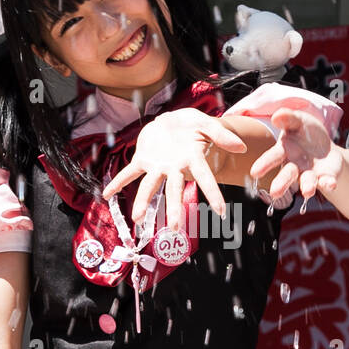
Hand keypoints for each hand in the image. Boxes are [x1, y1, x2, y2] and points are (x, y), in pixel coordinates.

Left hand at [103, 107, 246, 226]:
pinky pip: (129, 172)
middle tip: (175, 228)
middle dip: (174, 209)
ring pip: (150, 186)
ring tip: (137, 218)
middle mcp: (174, 168)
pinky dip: (118, 182)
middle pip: (174, 191)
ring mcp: (157, 166)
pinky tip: (107, 194)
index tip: (222, 212)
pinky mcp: (142, 159)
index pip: (205, 178)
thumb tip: (240, 147)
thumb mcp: (207, 124)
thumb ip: (221, 134)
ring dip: (143, 201)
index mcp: (192, 159)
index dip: (213, 194)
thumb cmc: (191, 124)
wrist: (172, 119)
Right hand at [250, 100, 343, 200]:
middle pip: (287, 175)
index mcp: (284, 151)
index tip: (254, 172)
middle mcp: (294, 166)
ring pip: (307, 182)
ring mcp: (309, 174)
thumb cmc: (306, 134)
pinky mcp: (325, 178)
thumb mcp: (299, 121)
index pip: (273, 157)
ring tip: (308, 191)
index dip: (264, 164)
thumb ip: (289, 118)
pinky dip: (328, 183)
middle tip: (275, 192)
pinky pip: (326, 181)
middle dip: (281, 183)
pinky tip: (330, 184)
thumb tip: (276, 116)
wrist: (326, 148)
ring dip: (307, 186)